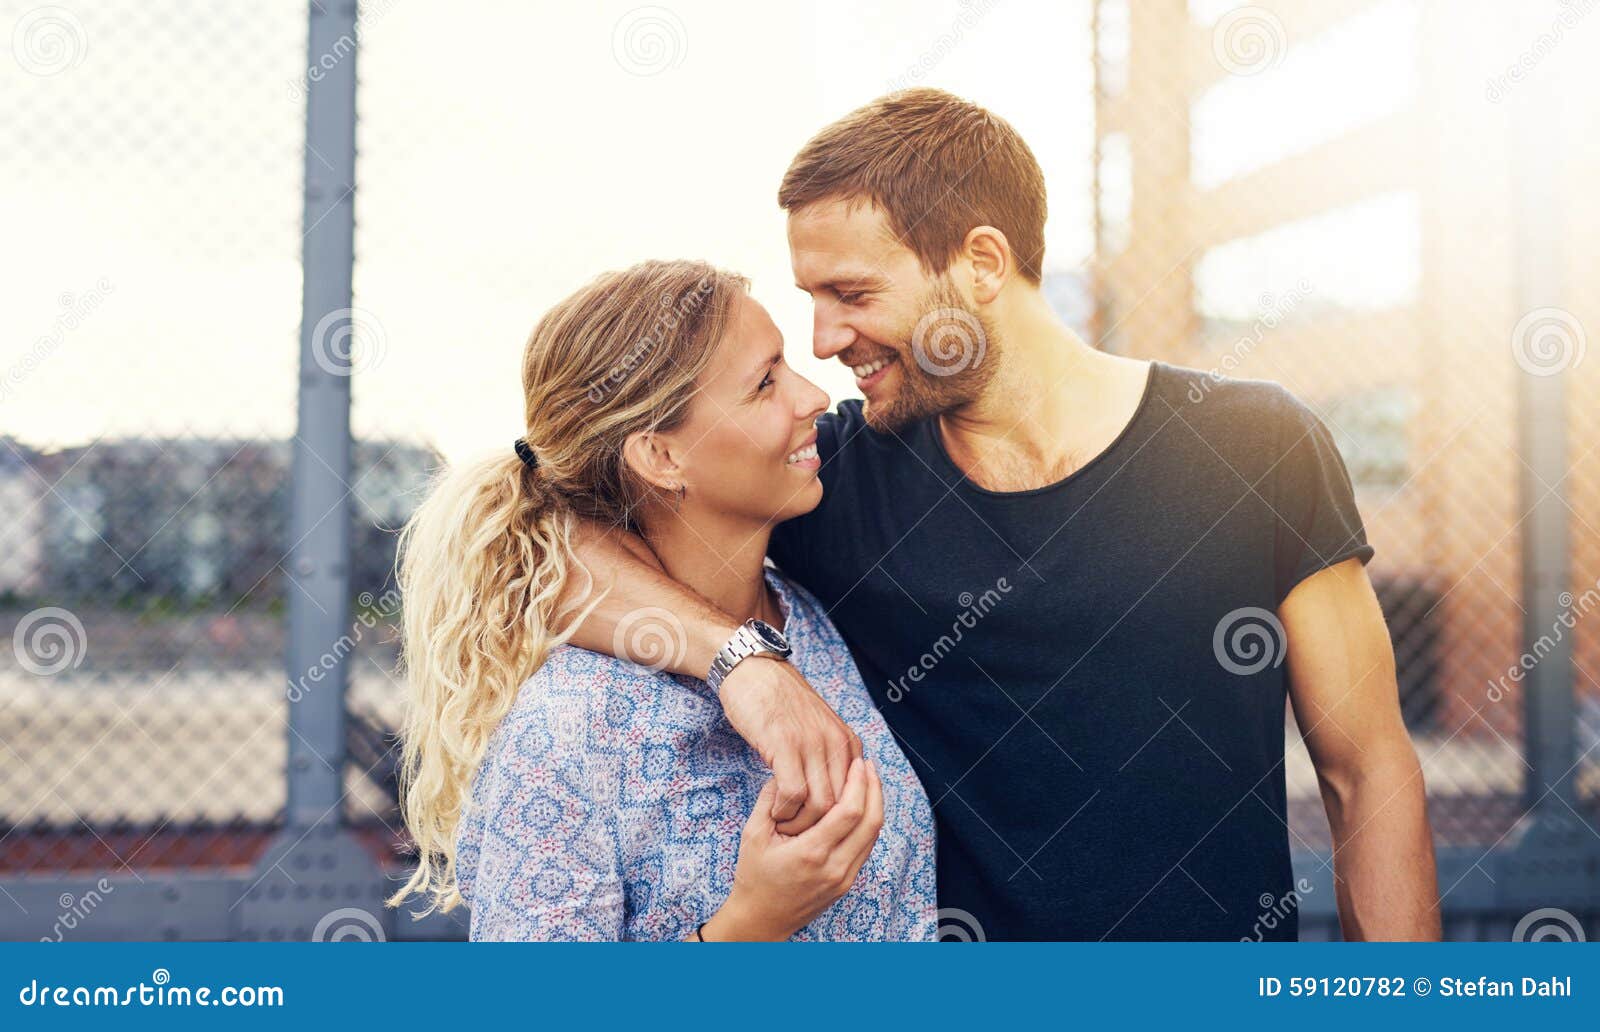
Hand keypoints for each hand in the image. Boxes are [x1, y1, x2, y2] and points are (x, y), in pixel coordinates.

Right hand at [702, 758, 883, 940]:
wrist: (761, 920)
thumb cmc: (754, 877)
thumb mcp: (753, 835)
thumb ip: (769, 800)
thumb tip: (784, 770)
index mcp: (811, 854)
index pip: (850, 812)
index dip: (859, 783)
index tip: (857, 763)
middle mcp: (834, 868)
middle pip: (871, 822)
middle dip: (874, 789)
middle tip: (867, 765)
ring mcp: (844, 878)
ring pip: (873, 835)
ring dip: (875, 804)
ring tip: (867, 780)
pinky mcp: (846, 883)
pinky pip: (865, 847)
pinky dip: (868, 822)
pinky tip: (860, 805)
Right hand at [717, 656, 863, 833]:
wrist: (755, 671)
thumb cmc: (780, 704)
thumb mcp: (817, 728)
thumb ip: (830, 756)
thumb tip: (833, 794)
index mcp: (848, 742)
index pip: (858, 797)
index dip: (838, 821)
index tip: (819, 830)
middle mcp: (837, 744)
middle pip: (843, 807)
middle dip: (820, 829)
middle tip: (799, 835)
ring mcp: (813, 744)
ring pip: (821, 805)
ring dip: (801, 824)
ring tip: (784, 825)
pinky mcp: (785, 745)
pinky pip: (793, 793)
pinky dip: (783, 810)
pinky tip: (772, 811)